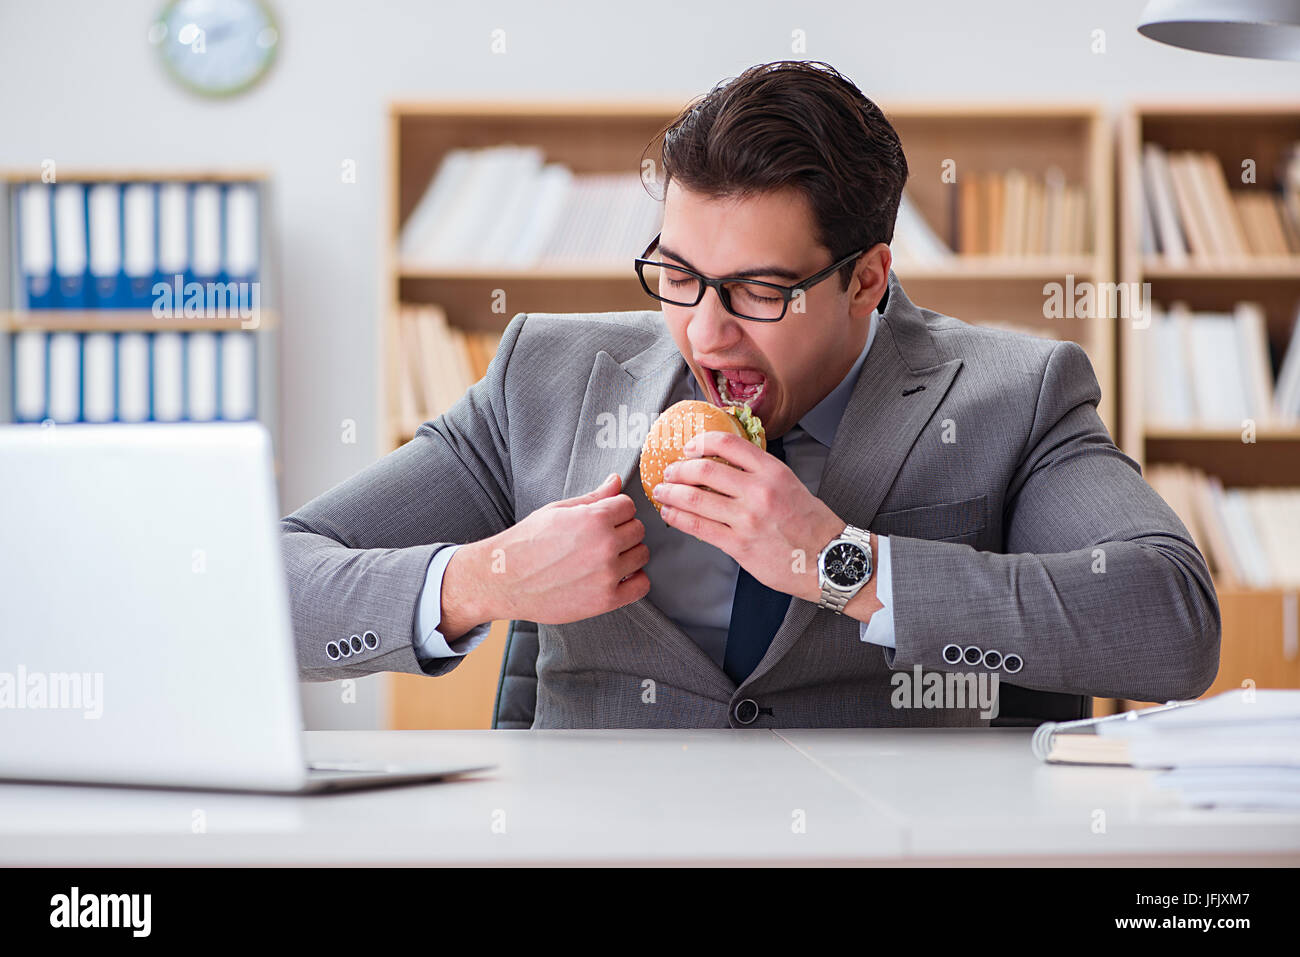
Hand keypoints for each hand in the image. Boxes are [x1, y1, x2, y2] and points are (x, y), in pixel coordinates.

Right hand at [444, 473, 649, 630]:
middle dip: (622, 531)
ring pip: (642, 555)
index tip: (605, 519)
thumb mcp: (558, 511)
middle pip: (638, 530)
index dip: (615, 511)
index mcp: (595, 518)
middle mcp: (605, 545)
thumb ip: (593, 497)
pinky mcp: (606, 599)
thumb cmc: (527, 544)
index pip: (628, 505)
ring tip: (606, 558)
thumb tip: (615, 481)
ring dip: (629, 555)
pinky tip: (618, 576)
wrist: (505, 579)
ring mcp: (607, 574)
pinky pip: (641, 586)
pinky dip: (634, 580)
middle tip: (602, 539)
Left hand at [651, 431, 844, 601]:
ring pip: (695, 499)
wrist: (829, 559)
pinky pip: (697, 527)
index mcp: (772, 471)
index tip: (689, 447)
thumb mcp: (790, 484)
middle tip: (669, 471)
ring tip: (662, 492)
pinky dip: (677, 518)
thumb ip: (759, 473)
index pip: (728, 443)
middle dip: (678, 469)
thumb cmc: (812, 524)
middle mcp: (758, 491)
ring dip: (671, 493)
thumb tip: (724, 467)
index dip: (701, 442)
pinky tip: (670, 514)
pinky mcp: (738, 545)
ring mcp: (747, 519)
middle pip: (704, 470)